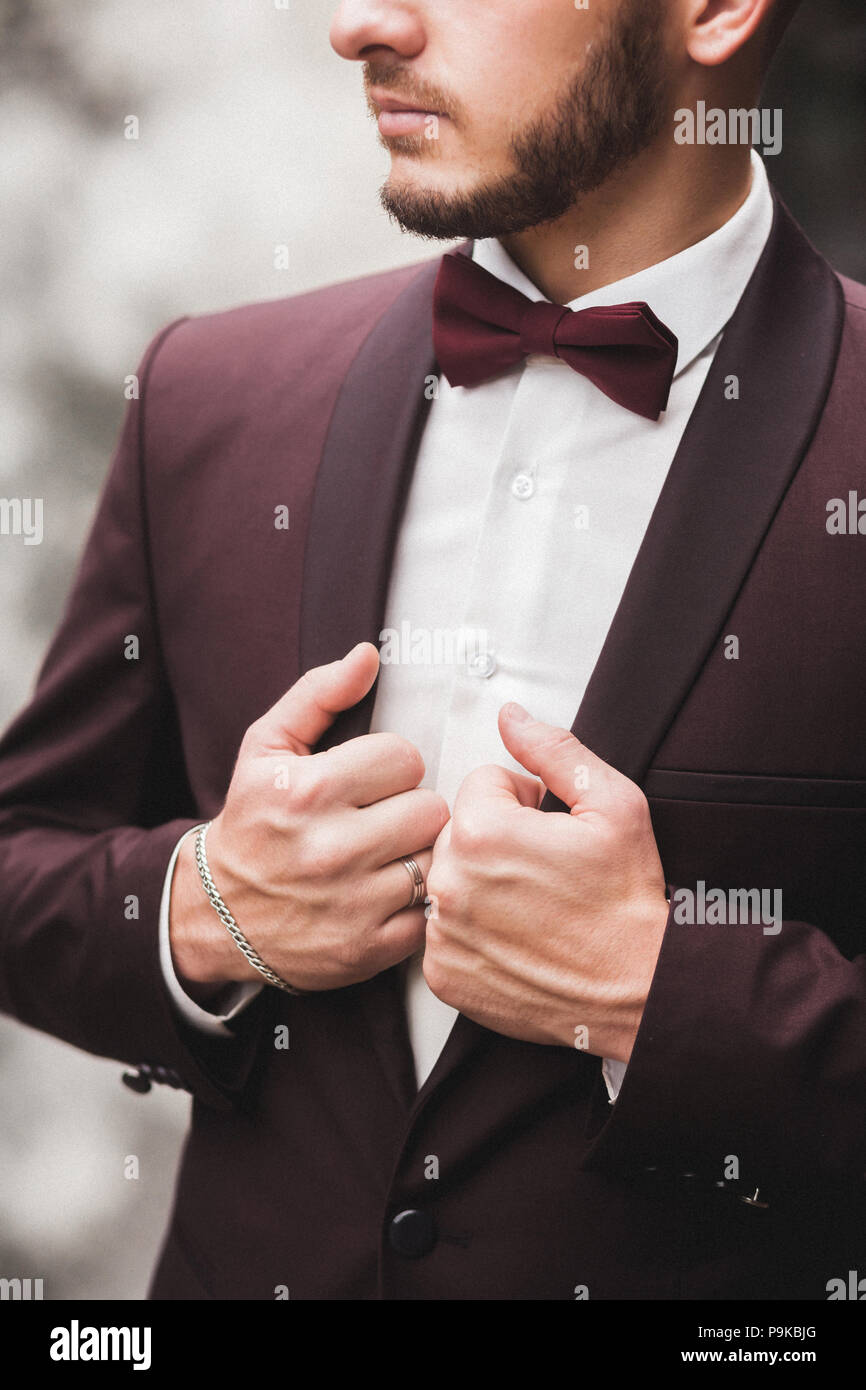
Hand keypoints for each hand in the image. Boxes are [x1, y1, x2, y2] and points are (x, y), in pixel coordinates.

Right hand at [170, 642, 449, 991]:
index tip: (372, 781)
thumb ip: (318, 694)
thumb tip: (368, 656)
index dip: (392, 766)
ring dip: (419, 854)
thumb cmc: (251, 822)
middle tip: (385, 818)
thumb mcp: (267, 748)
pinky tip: (387, 893)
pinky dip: (416, 904)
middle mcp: (330, 849)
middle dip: (411, 808)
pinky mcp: (366, 948)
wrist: (217, 913)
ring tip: (388, 854)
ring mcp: (351, 903)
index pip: (405, 757)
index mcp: (308, 791)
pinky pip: (428, 913)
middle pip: (429, 808)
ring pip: (435, 860)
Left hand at [423, 703, 668, 1062]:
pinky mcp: (444, 975)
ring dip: (481, 883)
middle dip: (498, 839)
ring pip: (450, 879)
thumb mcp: (613, 804)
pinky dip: (472, 932)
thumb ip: (552, 750)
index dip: (525, 800)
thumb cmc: (628, 902)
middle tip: (546, 869)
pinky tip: (515, 937)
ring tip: (532, 904)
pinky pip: (443, 932)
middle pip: (459, 830)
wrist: (640, 989)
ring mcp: (443, 934)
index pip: (482, 783)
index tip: (551, 829)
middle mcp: (451, 883)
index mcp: (483, 831)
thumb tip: (511, 717)